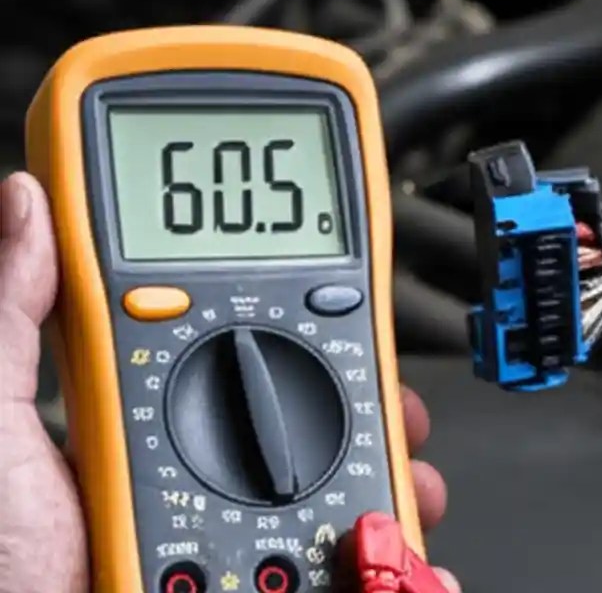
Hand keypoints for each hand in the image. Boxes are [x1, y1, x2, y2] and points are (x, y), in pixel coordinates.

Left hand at [0, 172, 459, 592]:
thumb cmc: (6, 572)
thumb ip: (13, 322)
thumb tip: (27, 203)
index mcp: (139, 410)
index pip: (222, 332)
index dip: (281, 304)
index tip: (318, 275)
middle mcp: (197, 460)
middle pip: (304, 401)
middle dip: (361, 384)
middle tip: (380, 380)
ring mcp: (235, 518)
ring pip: (341, 471)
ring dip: (389, 461)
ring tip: (403, 461)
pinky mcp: (274, 570)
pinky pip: (350, 546)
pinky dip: (390, 535)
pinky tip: (398, 533)